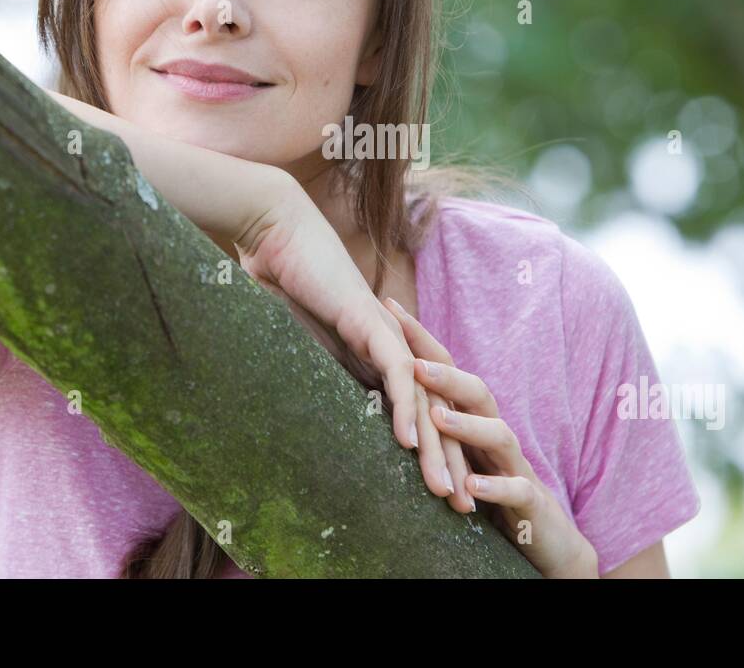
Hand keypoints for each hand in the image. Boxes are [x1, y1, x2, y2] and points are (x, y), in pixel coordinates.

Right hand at [233, 180, 464, 504]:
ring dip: (437, 449)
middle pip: (433, 415)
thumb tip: (295, 414)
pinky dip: (405, 408)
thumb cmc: (283, 283)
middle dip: (450, 463)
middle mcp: (393, 348)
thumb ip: (310, 375)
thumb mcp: (298, 345)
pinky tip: (411, 444)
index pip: (415, 414)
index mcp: (378, 358)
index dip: (430, 455)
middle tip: (464, 509)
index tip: (439, 497)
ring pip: (424, 401)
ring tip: (448, 492)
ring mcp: (387, 335)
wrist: (279, 235)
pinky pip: (395, 373)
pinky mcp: (371, 323)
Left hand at [386, 297, 601, 577]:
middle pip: (477, 393)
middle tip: (413, 363)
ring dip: (467, 424)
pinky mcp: (529, 501)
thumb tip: (378, 392)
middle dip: (447, 375)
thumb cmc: (491, 491)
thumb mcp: (456, 454)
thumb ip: (429, 425)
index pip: (450, 372)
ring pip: (499, 434)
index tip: (391, 310)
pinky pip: (515, 488)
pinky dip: (494, 485)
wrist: (545, 538)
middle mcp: (497, 435)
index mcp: (476, 421)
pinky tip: (472, 485)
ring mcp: (515, 465)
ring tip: (437, 417)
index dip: (423, 341)